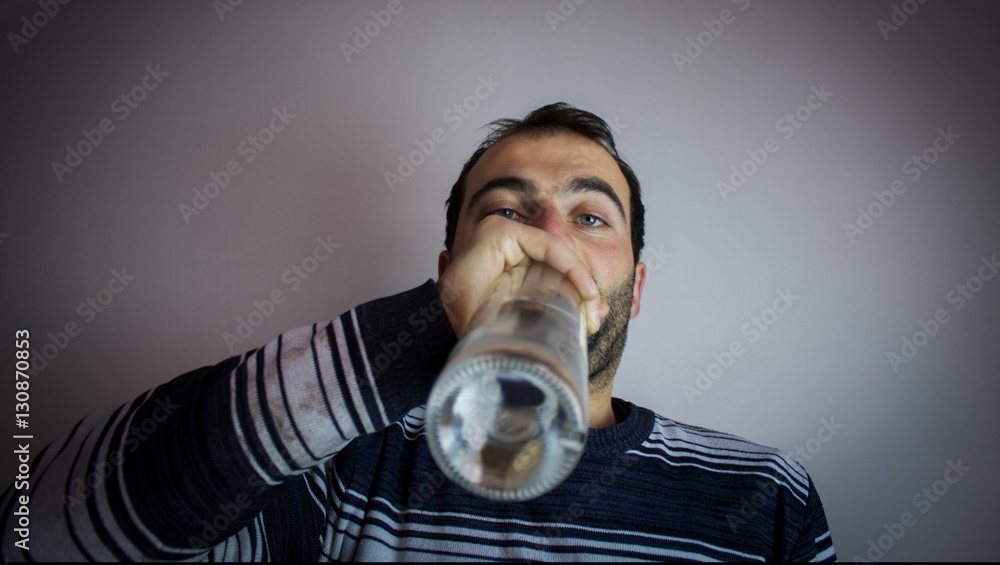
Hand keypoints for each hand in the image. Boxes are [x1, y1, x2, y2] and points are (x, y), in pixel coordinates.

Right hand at [437, 215, 608, 338]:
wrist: (446, 332)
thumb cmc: (478, 328)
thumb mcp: (529, 319)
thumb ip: (562, 309)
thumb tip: (601, 310)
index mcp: (515, 263)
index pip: (559, 269)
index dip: (581, 291)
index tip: (593, 321)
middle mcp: (509, 245)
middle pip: (560, 261)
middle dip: (584, 290)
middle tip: (594, 319)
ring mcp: (503, 233)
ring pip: (558, 252)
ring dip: (581, 279)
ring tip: (591, 306)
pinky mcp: (500, 230)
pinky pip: (547, 245)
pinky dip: (570, 265)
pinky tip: (584, 288)